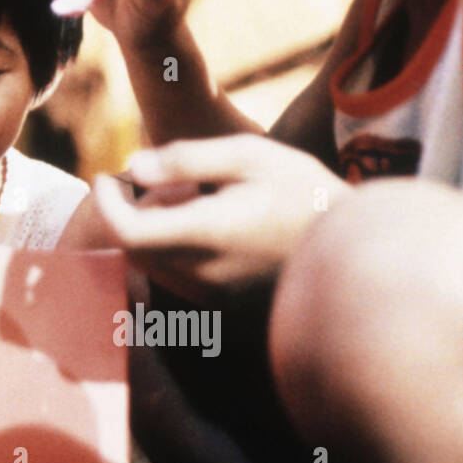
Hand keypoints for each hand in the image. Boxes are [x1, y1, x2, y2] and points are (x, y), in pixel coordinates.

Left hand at [90, 134, 348, 300]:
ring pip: (151, 265)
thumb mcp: (249, 156)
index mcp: (207, 233)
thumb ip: (186, 160)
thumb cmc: (303, 191)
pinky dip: (168, 249)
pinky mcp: (223, 305)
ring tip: (179, 198)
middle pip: (132, 249)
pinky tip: (200, 224)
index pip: (127, 231)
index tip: (108, 176)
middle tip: (141, 180)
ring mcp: (213, 295)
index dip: (106, 203)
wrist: (357, 249)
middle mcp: (204, 272)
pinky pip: (174, 278)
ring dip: (146, 232)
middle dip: (124, 213)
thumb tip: (134, 166)